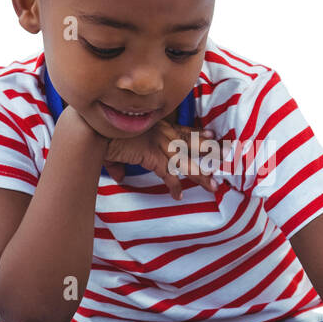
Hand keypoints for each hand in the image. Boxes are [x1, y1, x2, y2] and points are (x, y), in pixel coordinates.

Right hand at [100, 119, 220, 200]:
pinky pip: (167, 174)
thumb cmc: (104, 134)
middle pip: (192, 143)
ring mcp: (158, 143)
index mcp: (157, 126)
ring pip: (186, 161)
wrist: (96, 131)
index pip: (182, 130)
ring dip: (200, 175)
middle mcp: (161, 132)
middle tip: (227, 156)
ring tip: (213, 186)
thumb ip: (120, 163)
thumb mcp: (116, 145)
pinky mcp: (151, 155)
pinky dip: (173, 186)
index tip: (213, 134)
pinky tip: (178, 196)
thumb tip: (119, 176)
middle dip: (210, 151)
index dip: (199, 133)